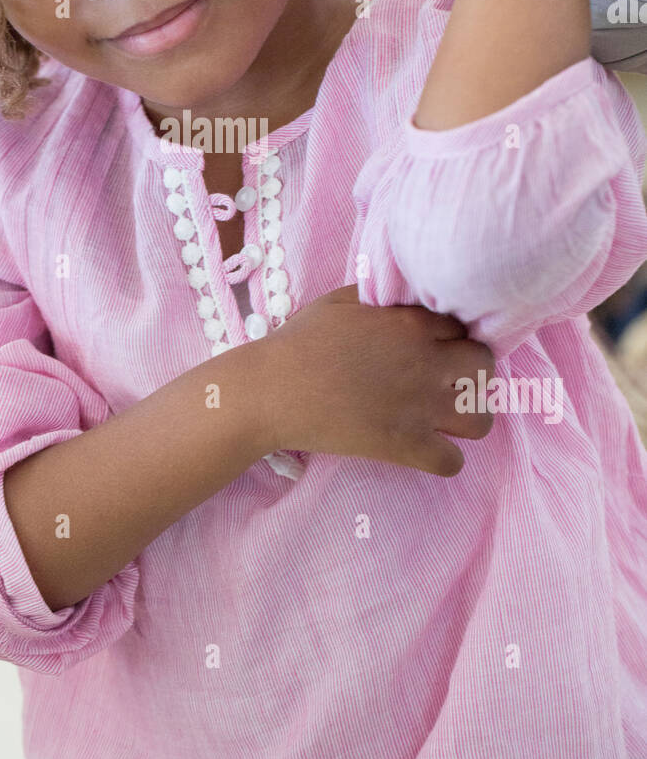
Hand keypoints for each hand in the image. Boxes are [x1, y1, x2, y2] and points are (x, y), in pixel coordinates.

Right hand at [255, 288, 494, 476]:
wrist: (272, 390)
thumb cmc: (301, 341)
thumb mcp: (342, 300)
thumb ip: (382, 296)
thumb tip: (406, 298)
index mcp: (412, 324)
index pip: (462, 326)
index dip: (450, 336)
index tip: (434, 346)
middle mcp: (426, 363)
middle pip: (485, 366)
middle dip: (471, 371)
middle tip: (446, 379)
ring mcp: (420, 408)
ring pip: (482, 418)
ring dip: (468, 416)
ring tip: (444, 415)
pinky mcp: (405, 446)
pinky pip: (453, 462)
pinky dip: (443, 457)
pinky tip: (424, 446)